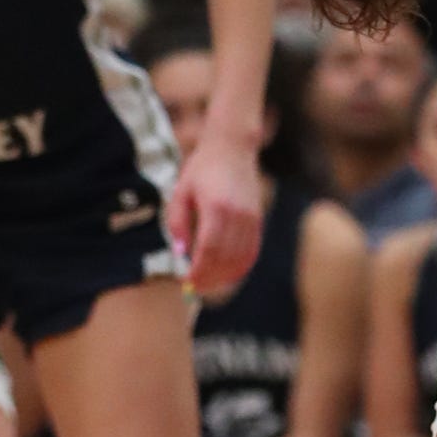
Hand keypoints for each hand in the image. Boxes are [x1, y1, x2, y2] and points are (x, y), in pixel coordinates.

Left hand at [167, 131, 261, 295]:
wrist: (232, 148)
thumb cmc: (202, 168)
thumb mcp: (181, 192)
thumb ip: (177, 223)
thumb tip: (181, 254)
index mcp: (216, 208)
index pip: (209, 250)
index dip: (199, 271)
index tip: (187, 282)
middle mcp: (238, 216)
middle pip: (226, 259)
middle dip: (210, 278)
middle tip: (195, 288)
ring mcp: (252, 219)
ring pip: (241, 259)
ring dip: (225, 276)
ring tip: (209, 283)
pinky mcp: (258, 221)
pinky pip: (251, 252)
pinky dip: (240, 267)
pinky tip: (227, 274)